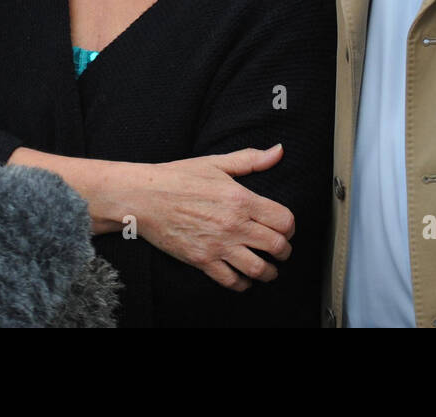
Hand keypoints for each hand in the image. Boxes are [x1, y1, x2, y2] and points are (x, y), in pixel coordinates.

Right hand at [117, 145, 293, 290]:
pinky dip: (243, 284)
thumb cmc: (179, 177)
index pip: (284, 220)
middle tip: (282, 251)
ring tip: (269, 270)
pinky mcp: (202, 260)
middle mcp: (234, 224)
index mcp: (241, 199)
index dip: (290, 227)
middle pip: (276, 246)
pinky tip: (244, 278)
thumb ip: (251, 159)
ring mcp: (218, 245)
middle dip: (285, 251)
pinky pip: (231, 280)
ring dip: (269, 272)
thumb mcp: (216, 163)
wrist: (144, 197)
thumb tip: (278, 151)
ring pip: (258, 269)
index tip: (286, 229)